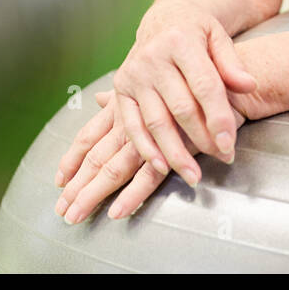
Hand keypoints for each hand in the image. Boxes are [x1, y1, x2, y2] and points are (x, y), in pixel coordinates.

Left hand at [54, 89, 247, 224]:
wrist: (229, 74)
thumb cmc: (193, 76)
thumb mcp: (152, 83)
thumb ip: (126, 97)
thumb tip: (100, 100)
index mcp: (126, 106)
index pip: (91, 135)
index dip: (74, 157)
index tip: (59, 178)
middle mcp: (134, 121)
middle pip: (98, 158)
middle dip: (79, 186)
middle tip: (62, 210)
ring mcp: (151, 136)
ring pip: (116, 169)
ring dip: (95, 194)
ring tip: (76, 215)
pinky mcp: (173, 147)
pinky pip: (149, 177)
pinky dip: (133, 195)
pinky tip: (118, 211)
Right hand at [113, 0, 257, 184]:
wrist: (162, 20)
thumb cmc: (195, 30)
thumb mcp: (218, 36)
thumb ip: (232, 64)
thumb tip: (249, 85)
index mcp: (180, 41)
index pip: (204, 86)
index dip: (218, 118)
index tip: (229, 145)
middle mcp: (153, 58)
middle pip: (180, 108)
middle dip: (203, 139)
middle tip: (222, 159)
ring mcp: (134, 74)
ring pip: (156, 122)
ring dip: (175, 153)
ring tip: (194, 176)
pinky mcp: (120, 89)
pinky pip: (132, 124)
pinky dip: (146, 148)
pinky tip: (161, 166)